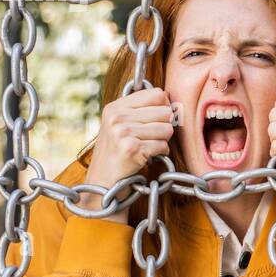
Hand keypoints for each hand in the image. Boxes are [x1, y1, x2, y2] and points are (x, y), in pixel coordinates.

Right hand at [82, 87, 174, 221]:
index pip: (158, 94)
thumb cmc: (117, 153)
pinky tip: (146, 157)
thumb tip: (173, 102)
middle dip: (164, 126)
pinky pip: (163, 146)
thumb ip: (142, 110)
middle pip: (166, 111)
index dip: (164, 107)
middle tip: (150, 138)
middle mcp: (117, 117)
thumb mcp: (121, 124)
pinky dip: (160, 154)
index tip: (156, 120)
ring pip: (167, 129)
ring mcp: (123, 133)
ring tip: (147, 147)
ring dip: (162, 141)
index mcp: (115, 107)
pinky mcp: (131, 149)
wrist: (103, 182)